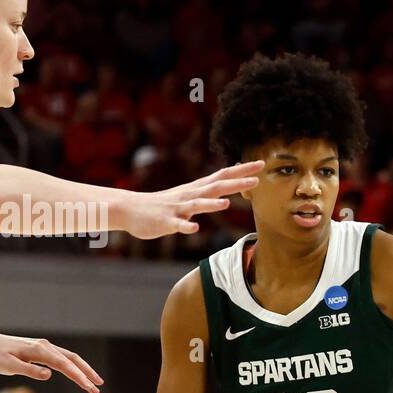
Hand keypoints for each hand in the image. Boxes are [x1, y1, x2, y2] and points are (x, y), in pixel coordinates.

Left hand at [0, 332, 103, 392]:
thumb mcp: (9, 366)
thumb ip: (29, 370)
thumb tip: (49, 375)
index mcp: (40, 351)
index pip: (65, 365)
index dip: (78, 377)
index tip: (89, 388)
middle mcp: (47, 347)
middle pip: (73, 360)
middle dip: (87, 374)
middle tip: (98, 388)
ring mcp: (47, 347)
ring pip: (71, 358)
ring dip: (84, 370)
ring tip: (95, 382)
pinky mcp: (45, 350)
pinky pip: (65, 358)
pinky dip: (75, 366)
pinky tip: (80, 374)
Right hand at [115, 161, 262, 238]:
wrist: (130, 210)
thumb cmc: (163, 205)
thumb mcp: (188, 197)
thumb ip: (207, 194)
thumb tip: (226, 190)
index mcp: (197, 189)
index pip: (223, 176)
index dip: (242, 170)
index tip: (262, 164)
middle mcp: (190, 195)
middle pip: (216, 187)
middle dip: (237, 182)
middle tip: (257, 178)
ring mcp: (177, 208)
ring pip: (197, 205)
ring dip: (211, 204)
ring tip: (226, 203)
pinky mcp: (166, 222)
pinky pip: (178, 224)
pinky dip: (186, 225)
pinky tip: (194, 227)